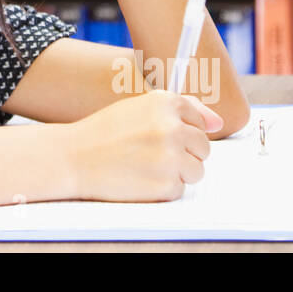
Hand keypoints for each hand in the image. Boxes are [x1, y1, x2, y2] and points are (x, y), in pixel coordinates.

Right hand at [61, 90, 223, 201]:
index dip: (178, 132)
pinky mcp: (167, 184)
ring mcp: (171, 157)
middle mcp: (173, 126)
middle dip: (182, 154)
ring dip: (176, 172)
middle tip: (149, 154)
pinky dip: (162, 189)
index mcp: (166, 102)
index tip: (156, 136)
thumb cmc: (105, 132)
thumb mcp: (140, 108)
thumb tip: (219, 123)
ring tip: (144, 166)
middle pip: (203, 148)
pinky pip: (180, 189)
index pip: (200, 122)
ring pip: (197, 170)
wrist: (73, 157)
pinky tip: (139, 178)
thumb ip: (182, 110)